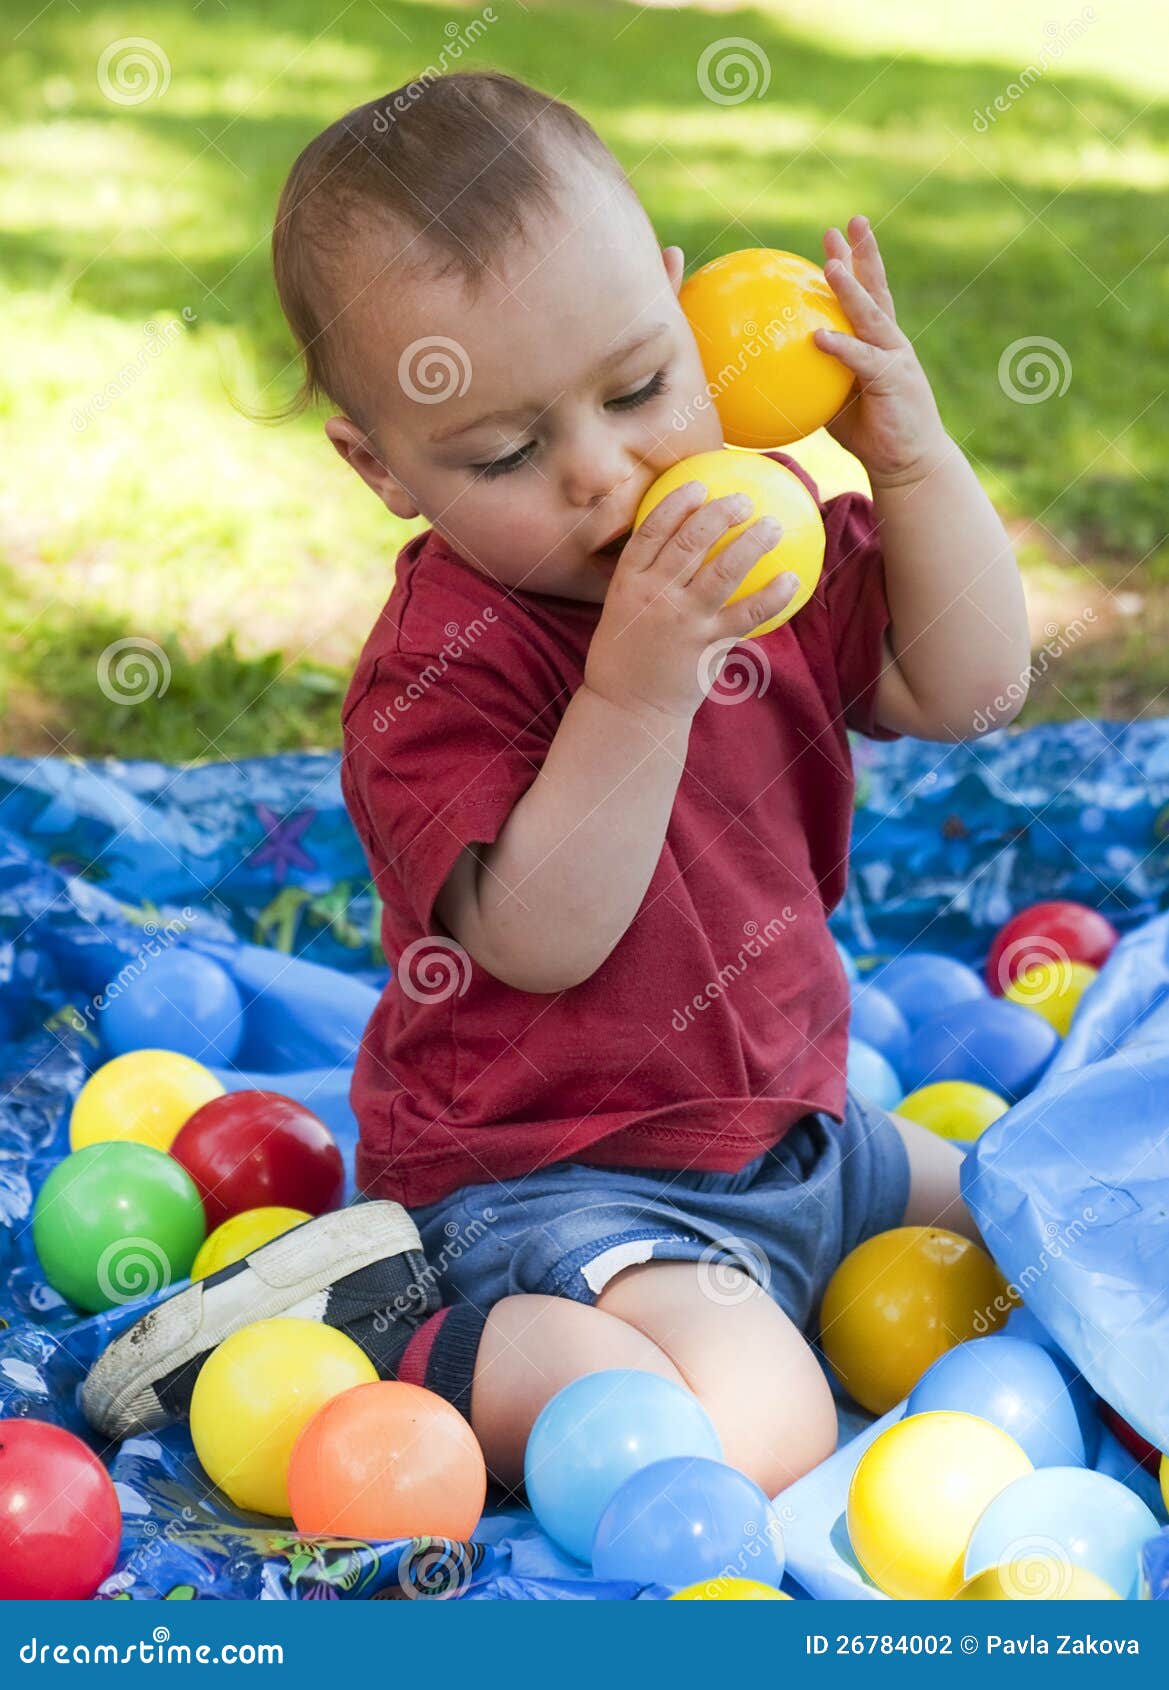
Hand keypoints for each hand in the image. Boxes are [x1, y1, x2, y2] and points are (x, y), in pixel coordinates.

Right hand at [583, 481, 797, 721]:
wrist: (628, 710)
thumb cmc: (626, 659)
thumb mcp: (621, 612)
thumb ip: (646, 581)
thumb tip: (680, 548)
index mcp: (628, 583)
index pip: (651, 532)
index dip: (675, 504)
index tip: (697, 486)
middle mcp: (654, 595)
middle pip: (689, 541)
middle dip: (720, 513)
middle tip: (744, 499)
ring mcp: (682, 620)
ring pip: (723, 570)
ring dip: (752, 542)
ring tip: (772, 524)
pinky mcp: (707, 645)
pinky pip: (747, 614)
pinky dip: (773, 595)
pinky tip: (791, 579)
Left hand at [815, 215, 950, 488]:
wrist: (909, 463)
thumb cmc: (873, 432)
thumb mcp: (836, 399)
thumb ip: (815, 376)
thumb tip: (771, 368)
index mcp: (879, 341)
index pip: (866, 293)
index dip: (854, 261)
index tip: (836, 234)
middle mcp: (891, 341)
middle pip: (876, 289)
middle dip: (863, 253)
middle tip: (849, 222)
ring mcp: (895, 357)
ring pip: (871, 315)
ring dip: (851, 289)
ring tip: (831, 265)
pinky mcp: (893, 381)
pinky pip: (862, 360)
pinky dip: (841, 346)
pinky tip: (817, 335)